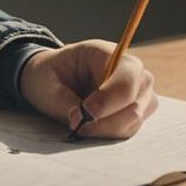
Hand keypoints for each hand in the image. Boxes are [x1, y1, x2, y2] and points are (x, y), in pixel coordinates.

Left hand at [17, 39, 156, 138]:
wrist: (49, 80)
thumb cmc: (49, 77)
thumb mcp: (48, 86)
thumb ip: (68, 104)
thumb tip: (85, 123)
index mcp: (105, 52)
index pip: (126, 77)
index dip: (109, 99)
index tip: (85, 112)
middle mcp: (129, 69)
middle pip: (136, 101)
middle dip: (107, 121)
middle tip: (78, 125)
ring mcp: (136, 90)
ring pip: (135, 119)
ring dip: (108, 129)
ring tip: (81, 126)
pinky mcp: (136, 109)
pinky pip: (131, 128)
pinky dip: (110, 134)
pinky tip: (91, 128)